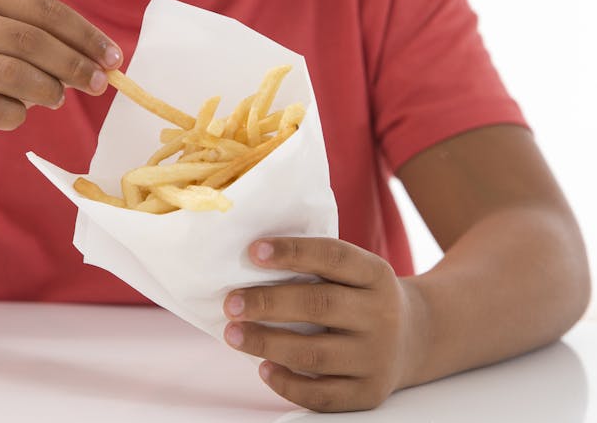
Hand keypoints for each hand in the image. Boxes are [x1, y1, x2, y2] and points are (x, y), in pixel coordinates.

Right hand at [0, 0, 122, 159]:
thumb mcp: (24, 51)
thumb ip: (61, 49)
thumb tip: (109, 63)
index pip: (47, 10)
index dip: (86, 35)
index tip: (114, 58)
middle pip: (31, 40)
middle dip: (74, 64)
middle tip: (101, 84)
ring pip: (12, 72)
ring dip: (48, 89)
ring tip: (58, 99)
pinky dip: (18, 115)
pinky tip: (19, 115)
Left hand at [223, 237, 420, 411]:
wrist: (415, 338)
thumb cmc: (362, 299)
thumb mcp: (356, 273)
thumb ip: (316, 267)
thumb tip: (249, 265)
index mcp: (376, 275)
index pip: (333, 256)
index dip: (292, 252)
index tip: (253, 252)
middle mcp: (381, 314)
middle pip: (319, 305)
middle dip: (267, 303)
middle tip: (231, 303)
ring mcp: (377, 357)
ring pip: (314, 354)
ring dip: (267, 343)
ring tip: (234, 334)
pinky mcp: (368, 393)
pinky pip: (322, 395)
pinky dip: (288, 384)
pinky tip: (264, 368)